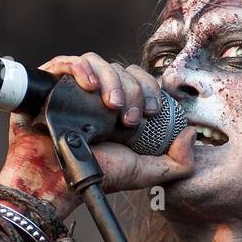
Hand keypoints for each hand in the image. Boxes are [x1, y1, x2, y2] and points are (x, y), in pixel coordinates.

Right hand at [0, 52, 195, 215]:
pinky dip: (82, 68)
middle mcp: (99, 93)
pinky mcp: (51, 83)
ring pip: (99, 62)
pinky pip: (68, 61)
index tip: (152, 113)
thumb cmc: (95, 176)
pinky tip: (89, 87)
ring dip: (112, 81)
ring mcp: (75, 86)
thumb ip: (178, 164)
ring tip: (110, 107)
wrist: (56, 180)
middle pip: (123, 69)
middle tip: (129, 119)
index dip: (151, 89)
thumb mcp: (145, 174)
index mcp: (121, 106)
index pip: (141, 80)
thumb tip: (190, 134)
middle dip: (133, 91)